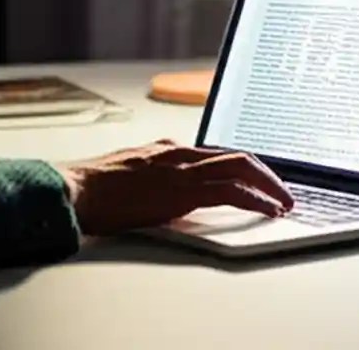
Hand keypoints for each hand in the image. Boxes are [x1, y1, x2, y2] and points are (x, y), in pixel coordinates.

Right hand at [54, 139, 294, 235]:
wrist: (73, 190)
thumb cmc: (90, 190)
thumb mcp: (127, 177)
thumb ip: (152, 181)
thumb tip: (167, 196)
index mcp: (166, 149)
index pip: (215, 153)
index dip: (242, 167)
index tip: (257, 179)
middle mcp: (178, 152)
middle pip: (235, 154)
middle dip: (264, 172)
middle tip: (282, 190)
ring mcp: (181, 168)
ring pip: (241, 166)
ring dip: (269, 184)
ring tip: (284, 201)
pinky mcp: (182, 189)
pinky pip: (231, 190)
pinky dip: (256, 198)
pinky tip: (268, 210)